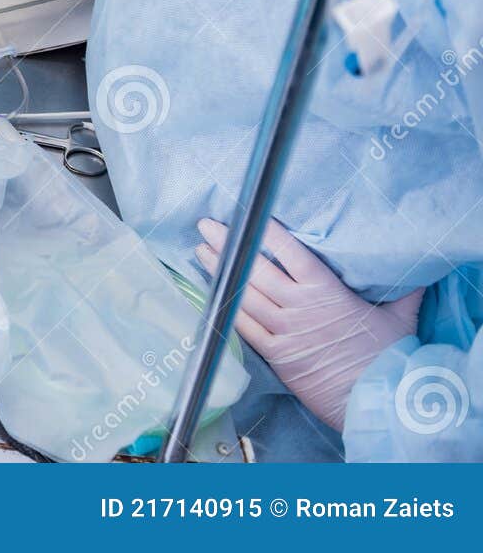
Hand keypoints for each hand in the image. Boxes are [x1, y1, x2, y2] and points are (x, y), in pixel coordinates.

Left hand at [196, 218, 422, 431]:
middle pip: (256, 267)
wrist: (378, 401)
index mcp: (326, 291)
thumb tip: (413, 269)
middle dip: (228, 244)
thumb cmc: (390, 357)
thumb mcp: (400, 316)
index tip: (244, 214)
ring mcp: (284, 331)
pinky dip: (226, 306)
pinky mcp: (275, 355)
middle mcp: (299, 307)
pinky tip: (213, 292)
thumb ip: (401, 289)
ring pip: (243, 294)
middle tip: (206, 227)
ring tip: (202, 253)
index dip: (264, 231)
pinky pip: (243, 326)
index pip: (289, 251)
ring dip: (220, 271)